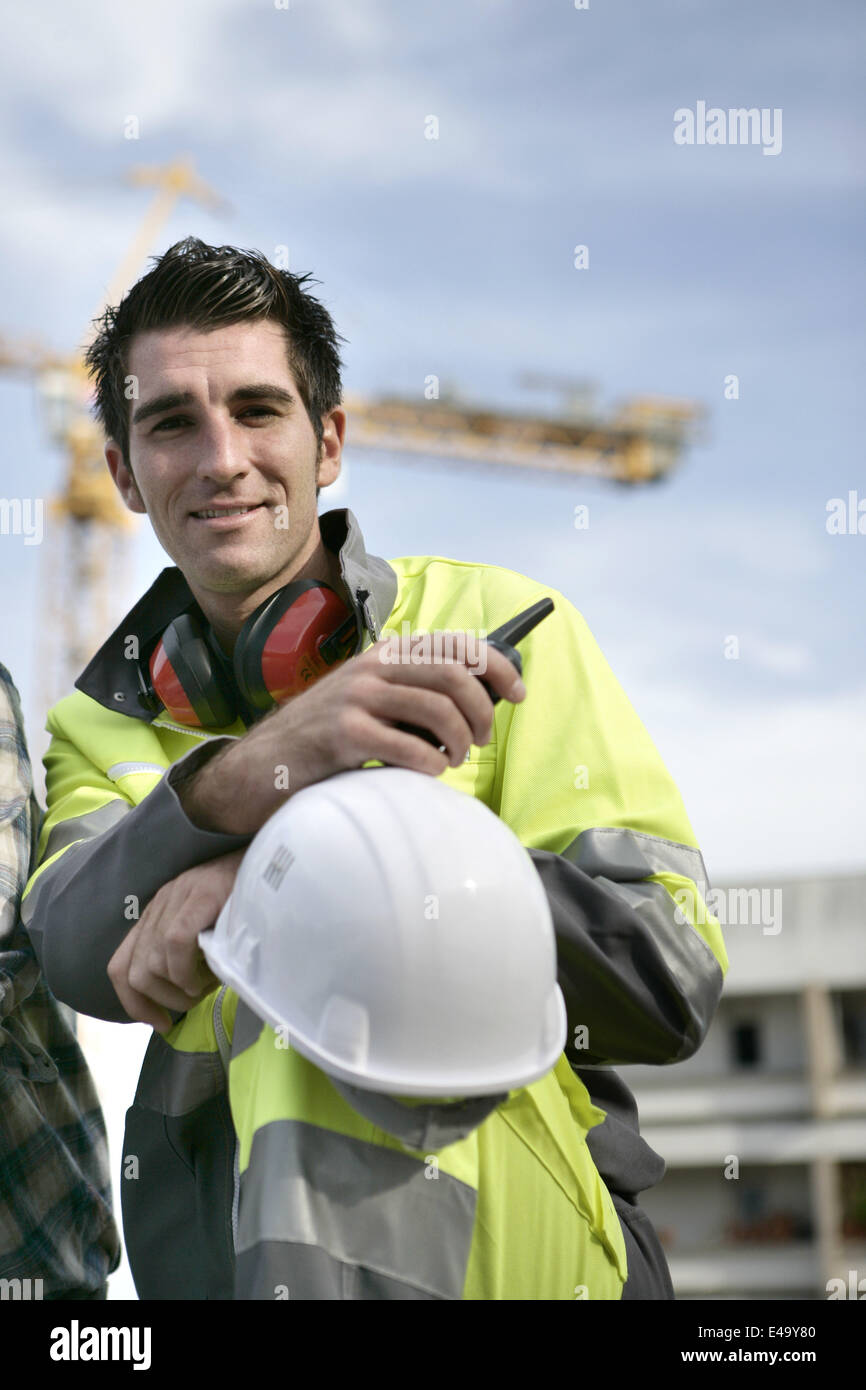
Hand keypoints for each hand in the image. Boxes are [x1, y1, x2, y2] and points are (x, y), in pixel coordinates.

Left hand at [107, 849, 244, 1031]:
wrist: (278, 859)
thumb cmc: (252, 903)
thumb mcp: (210, 932)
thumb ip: (190, 955)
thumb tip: (182, 998)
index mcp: (157, 915)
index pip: (120, 967)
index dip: (134, 1004)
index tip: (161, 1024)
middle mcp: (160, 904)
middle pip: (135, 973)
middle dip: (164, 1000)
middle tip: (197, 1000)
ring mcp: (178, 897)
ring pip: (153, 964)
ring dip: (182, 988)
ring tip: (211, 983)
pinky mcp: (200, 894)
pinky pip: (176, 943)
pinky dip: (187, 971)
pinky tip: (209, 977)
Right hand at [180, 631, 526, 835]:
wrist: (263, 766)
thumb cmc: (326, 739)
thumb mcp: (370, 702)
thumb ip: (412, 695)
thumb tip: (477, 706)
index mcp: (384, 654)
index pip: (455, 644)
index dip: (496, 667)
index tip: (518, 694)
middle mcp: (372, 667)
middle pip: (454, 675)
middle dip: (482, 711)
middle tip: (479, 741)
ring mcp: (356, 697)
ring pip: (438, 710)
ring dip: (458, 742)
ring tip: (452, 761)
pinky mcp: (343, 733)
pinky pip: (408, 746)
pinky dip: (429, 764)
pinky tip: (425, 772)